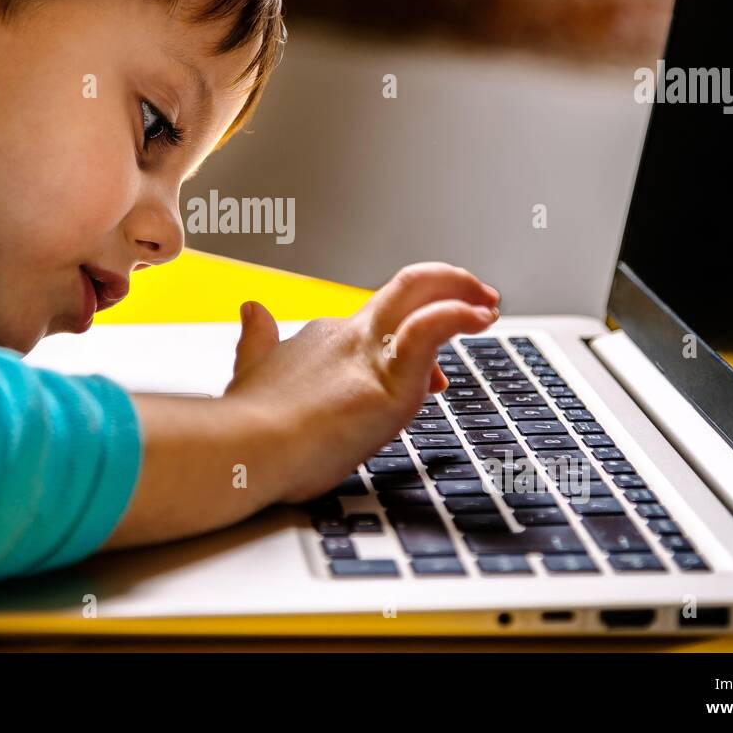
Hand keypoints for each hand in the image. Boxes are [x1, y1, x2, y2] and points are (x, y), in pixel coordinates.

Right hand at [223, 262, 499, 503]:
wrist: (245, 449)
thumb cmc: (247, 427)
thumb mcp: (250, 372)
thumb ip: (257, 341)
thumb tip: (251, 309)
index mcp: (321, 338)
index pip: (378, 320)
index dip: (410, 331)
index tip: (433, 370)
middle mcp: (346, 335)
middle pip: (405, 288)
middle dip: (447, 283)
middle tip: (478, 297)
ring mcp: (369, 354)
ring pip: (421, 295)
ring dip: (463, 292)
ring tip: (487, 308)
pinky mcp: (387, 380)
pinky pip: (430, 329)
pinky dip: (458, 314)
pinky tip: (477, 317)